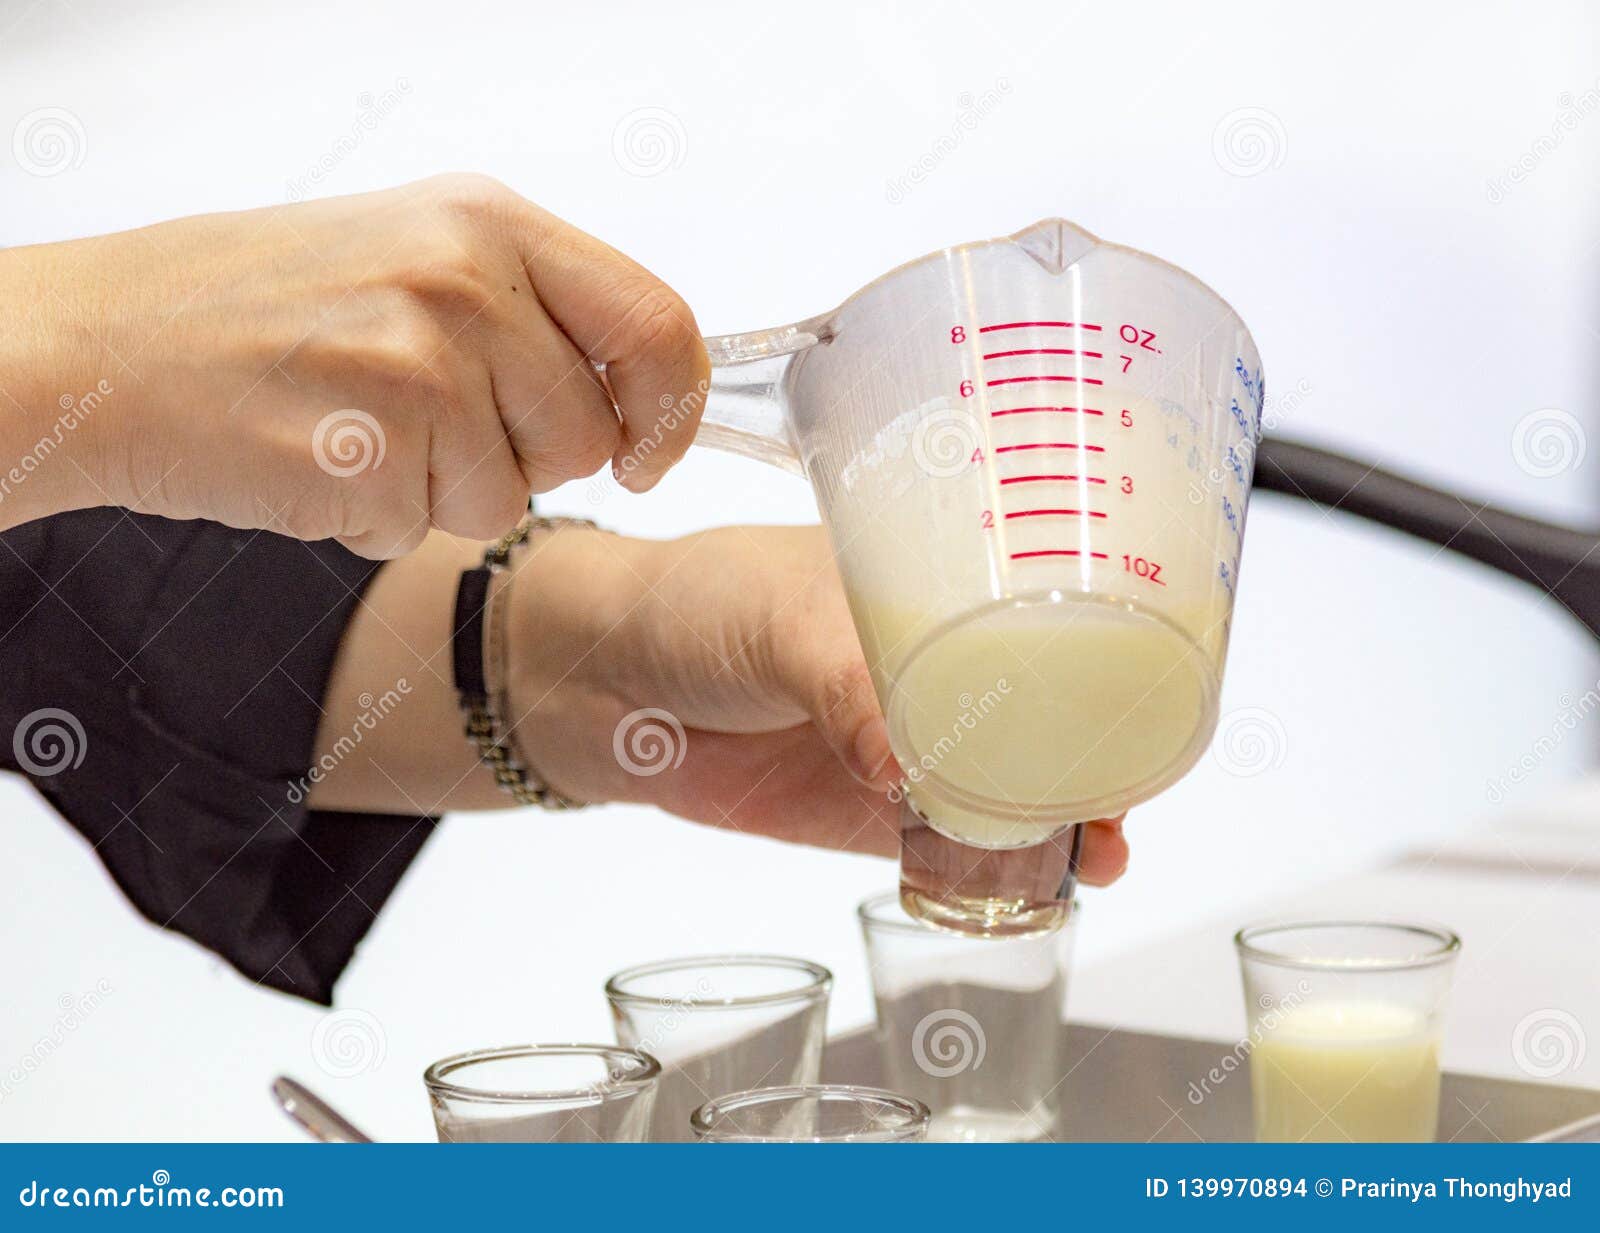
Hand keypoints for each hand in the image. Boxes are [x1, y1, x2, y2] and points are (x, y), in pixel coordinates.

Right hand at [0, 175, 707, 554]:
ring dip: (442, 494)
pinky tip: (318, 460)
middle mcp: (465, 283)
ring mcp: (419, 368)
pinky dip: (377, 521)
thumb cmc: (256, 303)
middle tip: (423, 423)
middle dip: (521, 459)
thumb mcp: (413, 251)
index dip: (668, 410)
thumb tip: (641, 385)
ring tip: (357, 430)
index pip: (656, 326)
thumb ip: (530, 304)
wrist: (103, 342)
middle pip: (586, 437)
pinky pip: (426, 533)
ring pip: (512, 500)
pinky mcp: (370, 455)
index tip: (647, 454)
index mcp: (488, 223)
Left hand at [507, 524, 1130, 880]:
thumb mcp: (775, 614)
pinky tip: (1028, 886)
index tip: (1155, 693)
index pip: (1050, 614)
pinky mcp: (871, 814)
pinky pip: (951, 847)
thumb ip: (841, 679)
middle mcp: (937, 664)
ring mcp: (909, 743)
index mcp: (932, 584)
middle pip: (1050, 712)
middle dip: (1103, 755)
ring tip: (1096, 850)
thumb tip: (908, 762)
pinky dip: (994, 871)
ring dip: (1062, 821)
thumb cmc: (689, 604)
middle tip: (1127, 794)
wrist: (599, 683)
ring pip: (1012, 788)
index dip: (1111, 655)